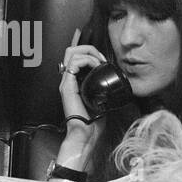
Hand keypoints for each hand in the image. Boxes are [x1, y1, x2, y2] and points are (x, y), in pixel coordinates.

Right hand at [57, 42, 106, 168]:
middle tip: (100, 58)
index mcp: (75, 81)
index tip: (103, 60)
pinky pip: (73, 64)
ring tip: (98, 62)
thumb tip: (115, 81)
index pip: (77, 57)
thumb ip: (104, 89)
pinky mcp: (67, 86)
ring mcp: (66, 82)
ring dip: (88, 53)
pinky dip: (86, 60)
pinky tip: (95, 67)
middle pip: (72, 51)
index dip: (90, 53)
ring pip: (71, 53)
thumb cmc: (93, 121)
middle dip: (88, 48)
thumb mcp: (102, 99)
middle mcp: (69, 80)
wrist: (86, 133)